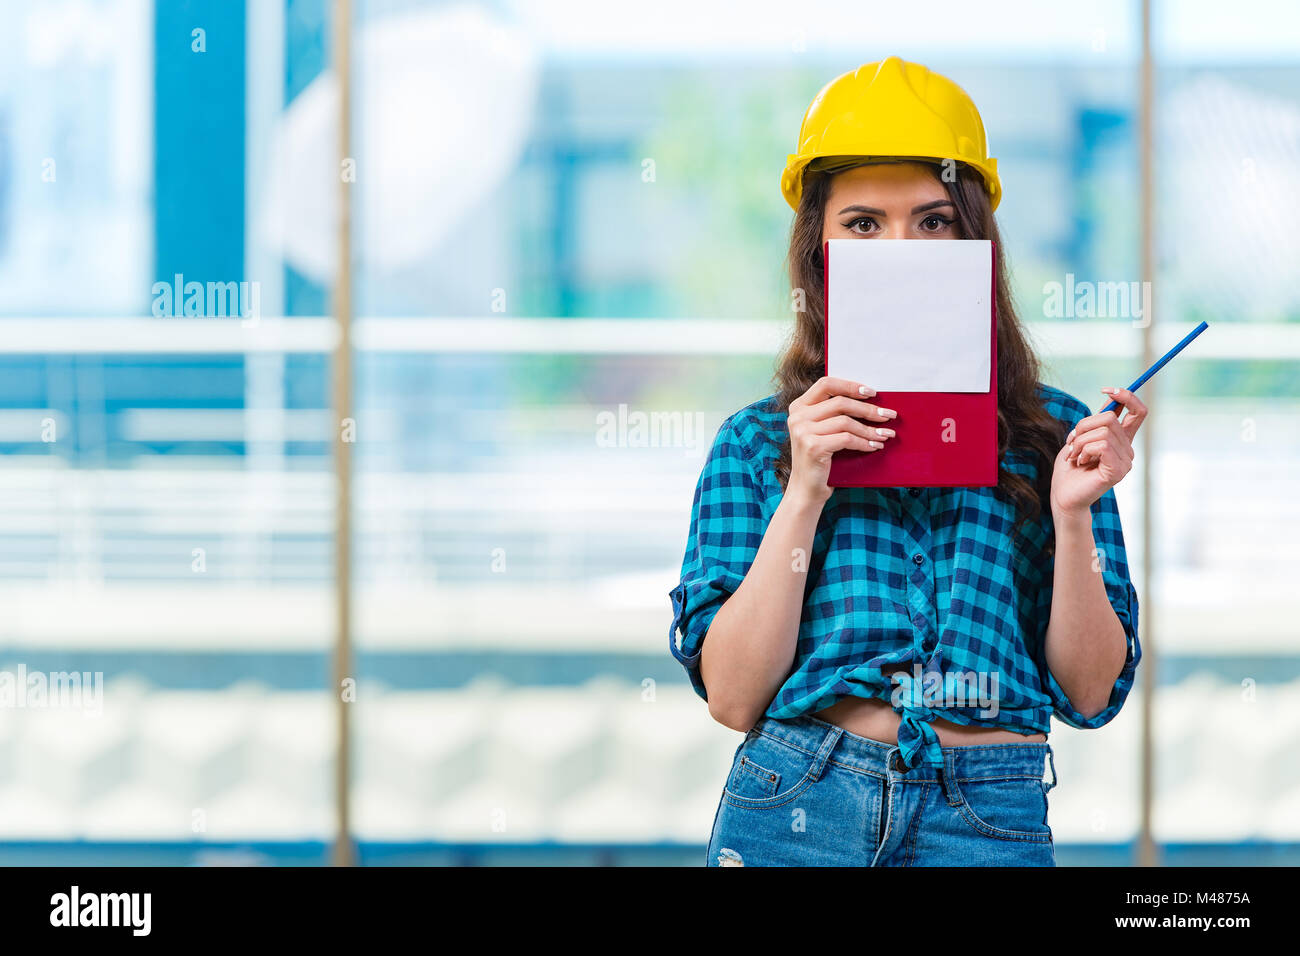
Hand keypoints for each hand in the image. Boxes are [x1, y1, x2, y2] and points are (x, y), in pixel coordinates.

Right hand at [787, 376, 897, 503]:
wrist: (806, 490)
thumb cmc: (819, 459)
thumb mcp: (822, 431)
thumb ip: (834, 414)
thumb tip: (870, 402)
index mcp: (799, 407)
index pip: (826, 384)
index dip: (851, 385)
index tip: (872, 393)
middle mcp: (798, 416)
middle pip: (840, 402)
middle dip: (868, 409)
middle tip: (888, 415)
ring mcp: (803, 431)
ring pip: (846, 421)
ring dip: (870, 429)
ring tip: (885, 435)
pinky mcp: (812, 447)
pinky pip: (847, 439)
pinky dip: (864, 442)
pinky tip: (874, 446)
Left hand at [1050, 386, 1147, 516]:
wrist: (1064, 496)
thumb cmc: (1070, 468)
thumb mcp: (1081, 438)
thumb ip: (1096, 422)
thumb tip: (1110, 399)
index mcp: (1121, 440)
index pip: (1138, 411)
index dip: (1126, 396)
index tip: (1107, 389)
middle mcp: (1127, 449)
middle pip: (1110, 417)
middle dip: (1083, 425)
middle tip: (1072, 441)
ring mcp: (1125, 461)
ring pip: (1103, 432)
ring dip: (1080, 441)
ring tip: (1075, 455)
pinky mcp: (1117, 471)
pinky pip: (1102, 446)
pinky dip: (1085, 450)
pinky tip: (1081, 462)